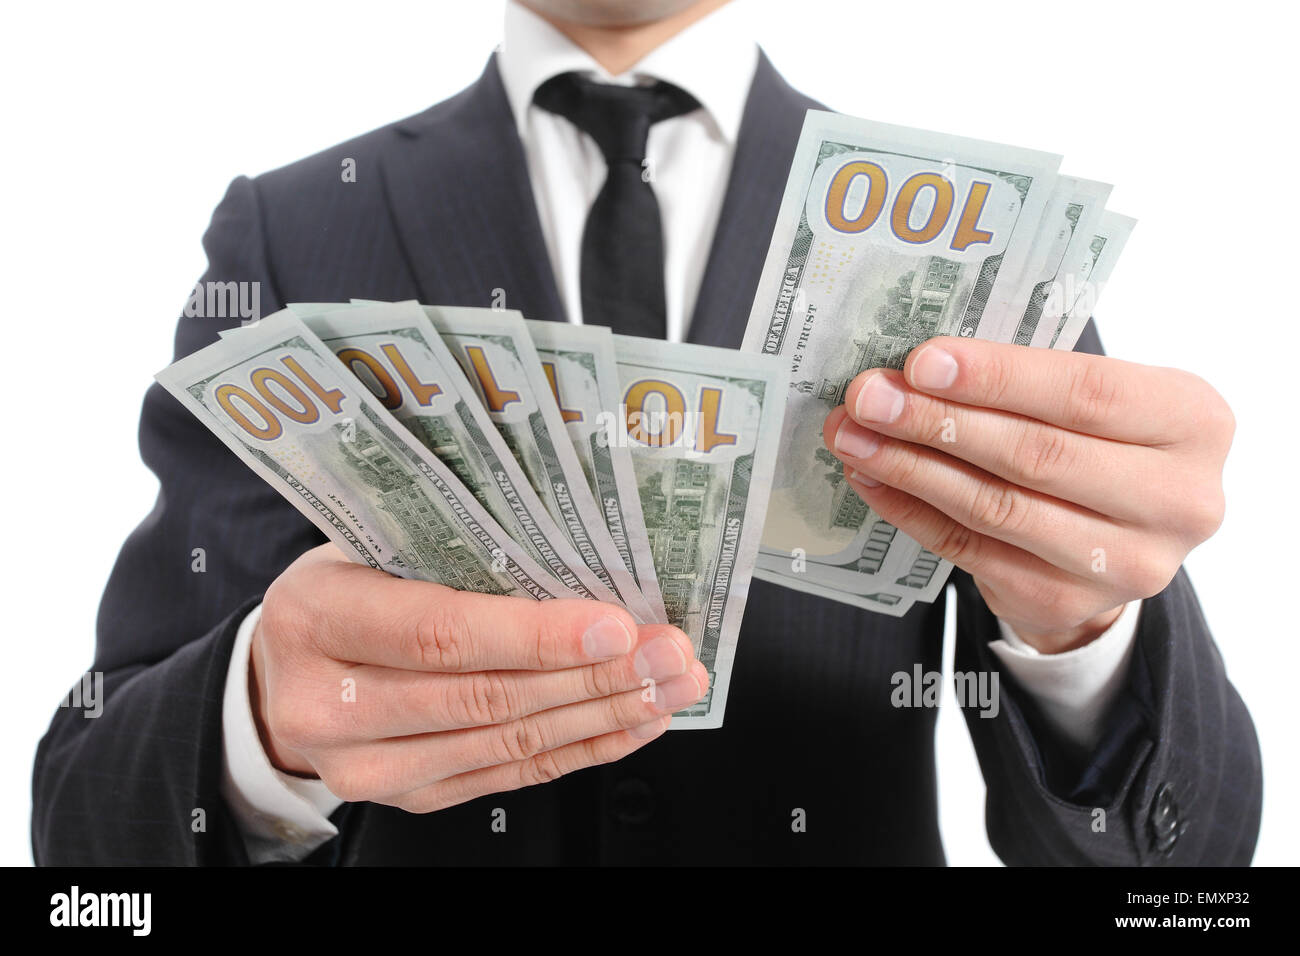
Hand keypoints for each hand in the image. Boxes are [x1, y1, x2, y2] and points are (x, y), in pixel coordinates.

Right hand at [250, 544, 706, 812]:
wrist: (283, 672)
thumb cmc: (341, 590)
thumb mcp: (369, 545)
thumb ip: (453, 552)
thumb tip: (579, 555)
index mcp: (318, 618)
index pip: (438, 635)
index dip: (534, 636)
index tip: (615, 626)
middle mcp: (331, 705)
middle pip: (485, 699)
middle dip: (594, 676)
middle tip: (667, 652)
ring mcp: (368, 767)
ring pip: (508, 744)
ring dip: (604, 714)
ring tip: (669, 685)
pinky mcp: (410, 799)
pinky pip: (511, 777)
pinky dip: (582, 749)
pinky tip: (633, 723)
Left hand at [822, 336, 1232, 651]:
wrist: (1118, 540)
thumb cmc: (1098, 441)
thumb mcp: (1093, 398)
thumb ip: (1026, 379)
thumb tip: (912, 369)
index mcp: (1193, 421)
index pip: (1087, 393)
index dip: (998, 378)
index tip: (921, 361)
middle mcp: (1179, 498)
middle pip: (1037, 454)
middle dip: (938, 421)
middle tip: (867, 398)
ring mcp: (1127, 562)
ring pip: (997, 507)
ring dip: (911, 467)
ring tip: (853, 436)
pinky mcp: (1066, 599)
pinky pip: (971, 548)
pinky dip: (911, 510)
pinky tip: (872, 478)